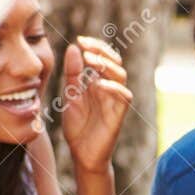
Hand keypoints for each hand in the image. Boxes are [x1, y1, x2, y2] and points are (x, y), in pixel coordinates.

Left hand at [59, 37, 132, 175]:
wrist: (82, 154)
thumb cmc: (78, 126)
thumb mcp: (70, 95)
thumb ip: (73, 73)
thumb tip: (74, 47)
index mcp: (98, 83)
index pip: (103, 58)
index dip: (95, 47)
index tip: (80, 40)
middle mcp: (109, 89)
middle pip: (115, 63)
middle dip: (102, 51)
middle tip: (85, 46)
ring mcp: (115, 102)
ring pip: (121, 77)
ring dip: (107, 66)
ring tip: (90, 61)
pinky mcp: (118, 115)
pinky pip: (124, 97)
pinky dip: (113, 88)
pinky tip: (98, 84)